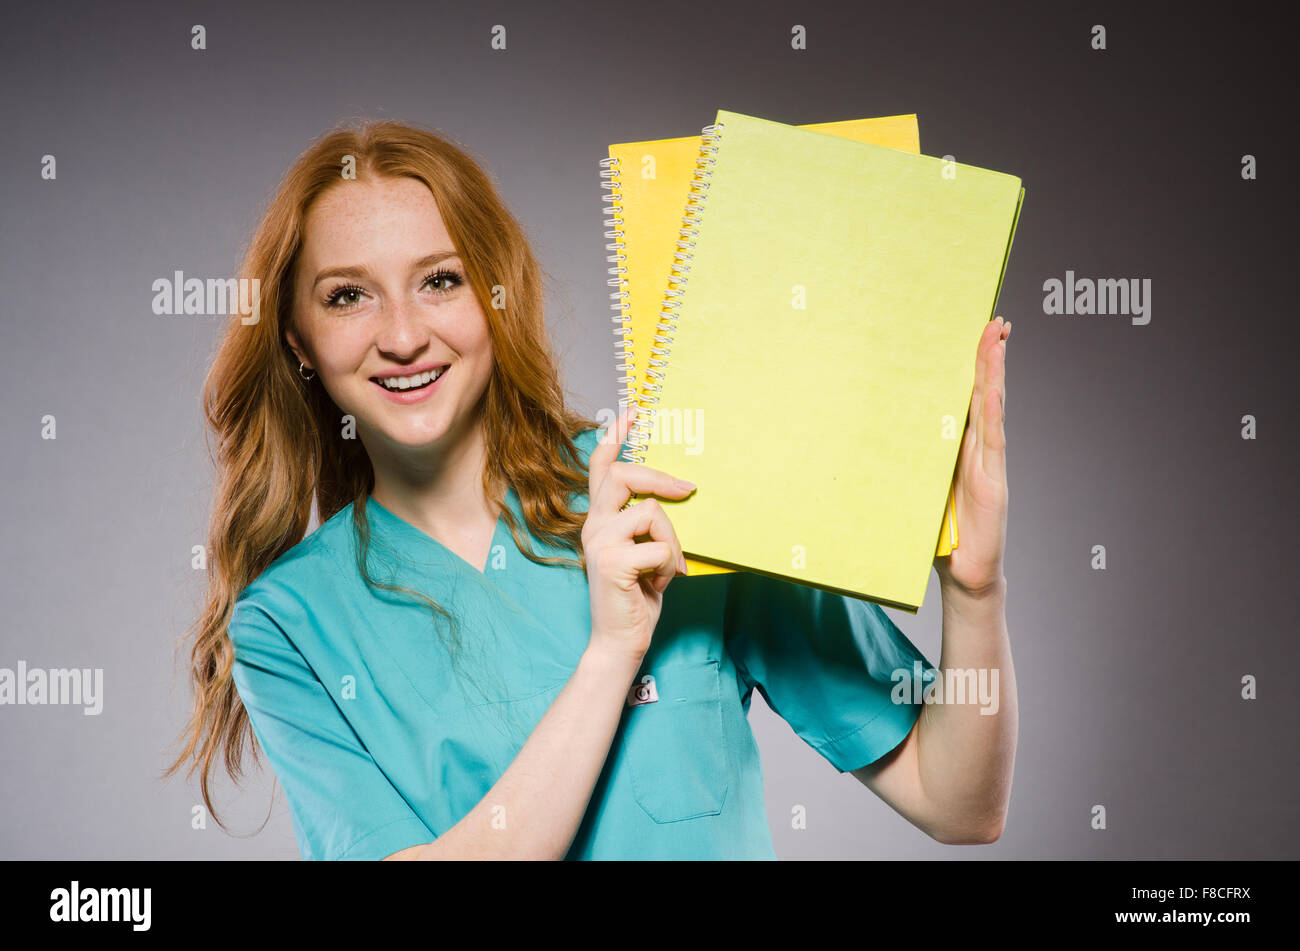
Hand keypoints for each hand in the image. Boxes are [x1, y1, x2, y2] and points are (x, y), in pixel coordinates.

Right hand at [582, 403, 694, 659]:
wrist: (620, 642)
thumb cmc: (637, 597)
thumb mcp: (643, 552)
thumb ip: (647, 525)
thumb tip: (677, 494)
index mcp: (599, 520)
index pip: (600, 468)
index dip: (614, 437)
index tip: (632, 411)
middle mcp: (593, 525)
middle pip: (623, 475)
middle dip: (660, 478)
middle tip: (688, 489)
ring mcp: (599, 542)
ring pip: (651, 512)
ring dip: (671, 541)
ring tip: (667, 569)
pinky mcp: (612, 561)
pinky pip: (660, 547)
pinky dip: (670, 567)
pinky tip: (659, 585)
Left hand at [934, 316, 1010, 598]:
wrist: (965, 575)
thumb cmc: (942, 533)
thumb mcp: (918, 489)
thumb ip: (906, 464)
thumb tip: (866, 441)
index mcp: (963, 449)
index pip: (970, 397)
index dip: (975, 365)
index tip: (977, 332)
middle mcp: (980, 450)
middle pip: (986, 393)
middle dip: (991, 356)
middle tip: (995, 320)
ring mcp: (989, 464)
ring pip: (992, 409)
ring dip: (995, 373)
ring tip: (998, 340)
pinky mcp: (993, 483)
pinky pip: (993, 442)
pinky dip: (994, 413)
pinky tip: (994, 389)